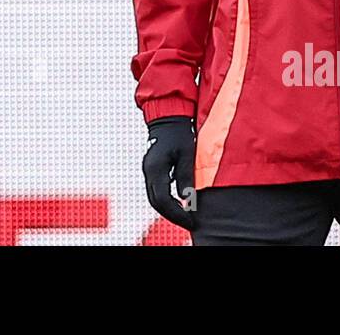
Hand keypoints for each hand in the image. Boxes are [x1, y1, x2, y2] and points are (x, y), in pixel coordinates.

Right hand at [142, 115, 197, 229]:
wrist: (168, 116)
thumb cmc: (179, 133)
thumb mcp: (187, 155)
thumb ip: (186, 177)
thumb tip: (187, 200)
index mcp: (156, 168)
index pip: (163, 200)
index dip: (178, 214)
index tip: (192, 221)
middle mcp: (148, 171)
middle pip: (156, 202)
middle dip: (172, 216)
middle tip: (190, 223)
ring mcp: (148, 170)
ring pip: (154, 198)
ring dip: (168, 210)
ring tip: (185, 216)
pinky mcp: (151, 168)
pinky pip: (155, 190)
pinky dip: (166, 201)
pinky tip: (179, 203)